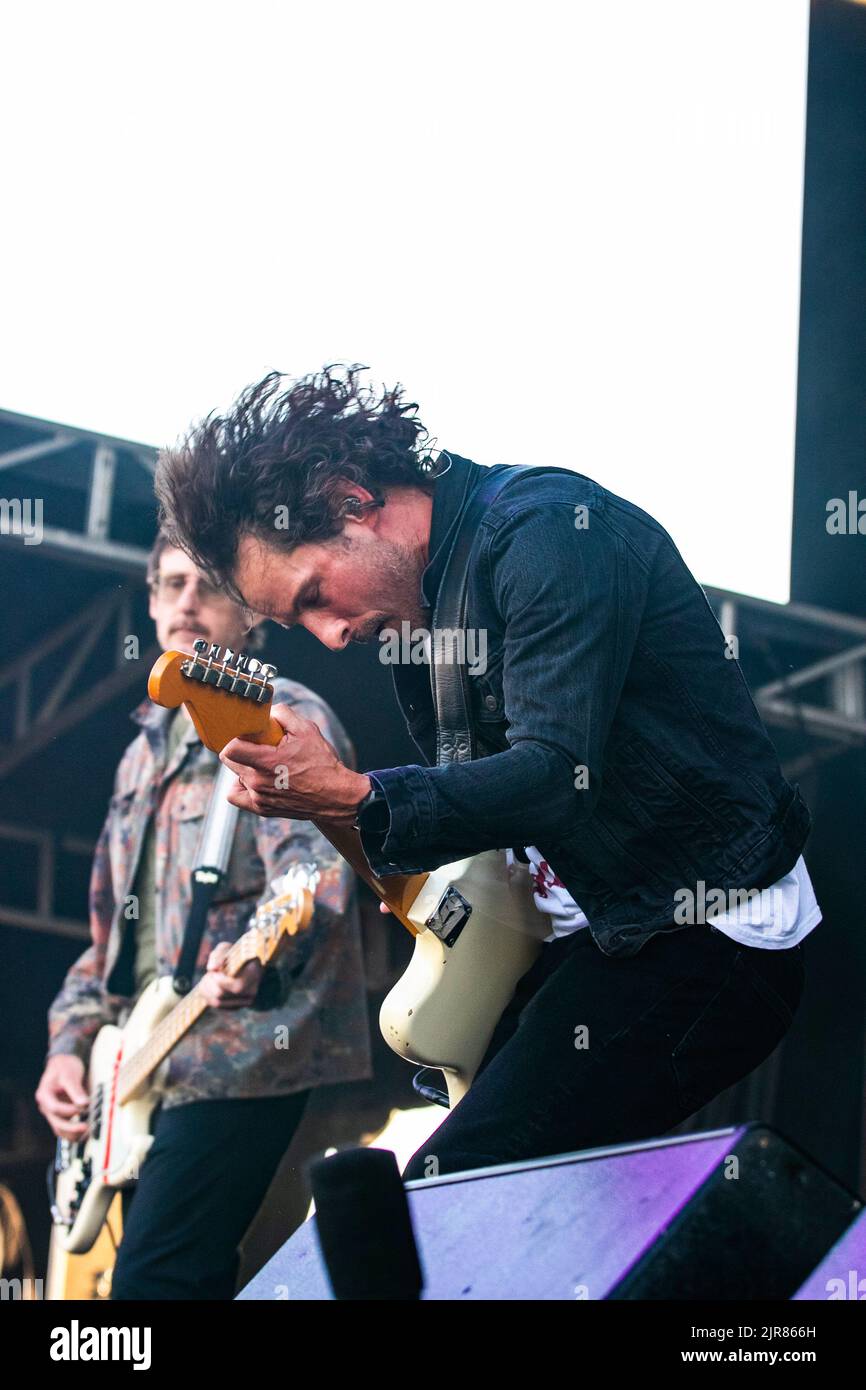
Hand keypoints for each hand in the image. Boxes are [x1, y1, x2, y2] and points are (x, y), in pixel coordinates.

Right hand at [35, 1055, 89, 1140]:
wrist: (63, 1064)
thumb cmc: (64, 1067)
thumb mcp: (70, 1075)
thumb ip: (76, 1090)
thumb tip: (84, 1104)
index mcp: (44, 1095)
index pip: (54, 1108)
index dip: (69, 1110)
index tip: (83, 1107)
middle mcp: (46, 1106)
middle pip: (56, 1123)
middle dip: (71, 1127)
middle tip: (86, 1127)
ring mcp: (53, 1113)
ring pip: (60, 1130)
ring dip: (73, 1134)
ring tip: (88, 1132)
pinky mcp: (61, 1116)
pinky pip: (65, 1129)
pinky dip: (74, 1133)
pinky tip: (86, 1133)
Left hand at [198, 941, 262, 1008]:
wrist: (243, 964)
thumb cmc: (234, 954)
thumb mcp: (226, 948)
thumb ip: (219, 955)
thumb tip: (211, 969)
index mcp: (254, 973)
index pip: (236, 987)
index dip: (220, 980)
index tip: (216, 971)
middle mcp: (252, 991)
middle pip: (222, 995)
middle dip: (210, 983)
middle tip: (210, 973)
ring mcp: (244, 1002)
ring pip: (217, 1003)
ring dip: (207, 989)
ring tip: (209, 977)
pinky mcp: (236, 1007)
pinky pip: (217, 1006)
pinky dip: (208, 996)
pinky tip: (210, 985)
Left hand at [220, 701, 370, 823]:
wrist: (335, 796)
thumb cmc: (322, 764)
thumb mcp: (307, 730)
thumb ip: (283, 714)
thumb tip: (267, 710)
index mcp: (266, 761)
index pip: (230, 749)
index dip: (234, 737)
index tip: (244, 734)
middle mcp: (258, 781)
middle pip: (230, 761)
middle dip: (240, 749)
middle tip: (256, 746)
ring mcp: (258, 797)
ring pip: (235, 776)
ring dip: (244, 768)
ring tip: (261, 764)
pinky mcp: (261, 809)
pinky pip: (237, 797)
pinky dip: (242, 788)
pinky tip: (254, 781)